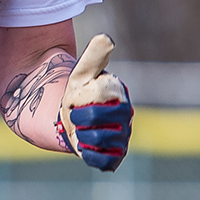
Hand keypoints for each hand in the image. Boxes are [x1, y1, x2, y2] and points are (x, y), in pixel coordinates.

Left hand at [58, 35, 131, 171]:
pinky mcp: (117, 155)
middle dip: (78, 118)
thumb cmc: (79, 93)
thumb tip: (106, 39)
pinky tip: (85, 145)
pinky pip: (104, 160)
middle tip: (76, 115)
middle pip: (95, 119)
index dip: (77, 101)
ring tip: (81, 129)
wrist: (73, 118)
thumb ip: (93, 56)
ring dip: (81, 135)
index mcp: (118, 92)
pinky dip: (89, 154)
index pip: (95, 97)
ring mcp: (123, 135)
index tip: (75, 98)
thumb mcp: (81, 73)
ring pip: (98, 139)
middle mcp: (125, 114)